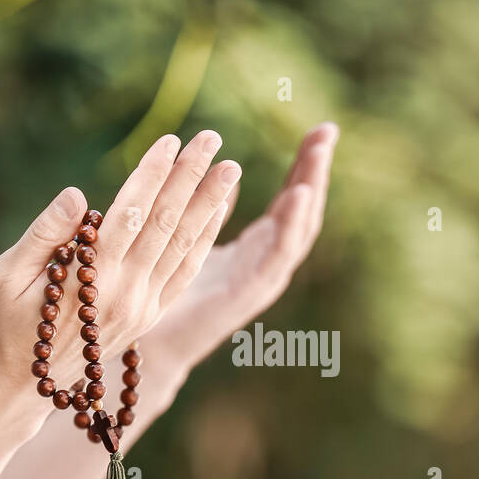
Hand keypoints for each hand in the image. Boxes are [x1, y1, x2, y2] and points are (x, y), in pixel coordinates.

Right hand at [0, 131, 241, 434]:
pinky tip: (215, 214)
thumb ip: (44, 235)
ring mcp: (142, 307)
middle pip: (166, 225)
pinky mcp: (148, 317)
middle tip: (212, 139)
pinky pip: (184, 274)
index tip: (172, 141)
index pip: (131, 215)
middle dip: (191, 179)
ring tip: (231, 169)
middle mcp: (126, 292)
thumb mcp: (6, 276)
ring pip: (184, 248)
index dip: (153, 175)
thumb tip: (79, 196)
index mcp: (90, 278)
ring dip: (209, 206)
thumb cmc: (3, 324)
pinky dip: (203, 241)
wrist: (20, 387)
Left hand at [142, 123, 338, 396]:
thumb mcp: (190, 241)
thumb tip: (223, 174)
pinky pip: (276, 257)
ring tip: (318, 154)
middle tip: (327, 132)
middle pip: (302, 212)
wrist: (152, 347)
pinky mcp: (247, 295)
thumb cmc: (168, 298)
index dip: (304, 168)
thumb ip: (209, 212)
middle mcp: (264, 265)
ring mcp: (260, 281)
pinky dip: (293, 226)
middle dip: (316, 172)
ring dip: (311, 192)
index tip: (319, 130)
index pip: (289, 202)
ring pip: (298, 232)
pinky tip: (299, 194)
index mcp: (254, 252)